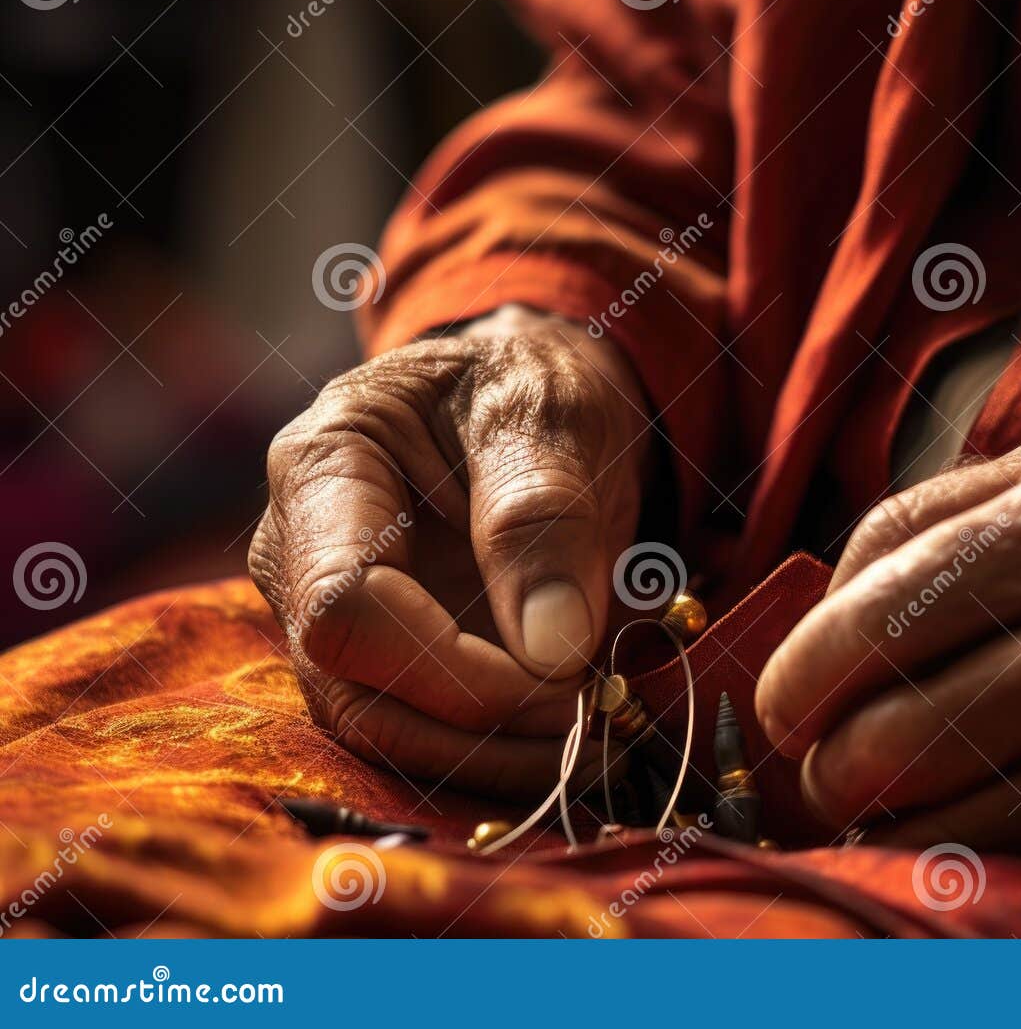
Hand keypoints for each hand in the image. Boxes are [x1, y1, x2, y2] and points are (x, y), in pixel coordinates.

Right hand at [249, 306, 649, 796]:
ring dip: (491, 761)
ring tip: (599, 747)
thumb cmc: (529, 384)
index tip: (563, 674)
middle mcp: (298, 550)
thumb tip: (550, 651)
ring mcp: (324, 615)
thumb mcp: (550, 413)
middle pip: (351, 690)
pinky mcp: (374, 657)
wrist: (528, 394)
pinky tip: (571, 744)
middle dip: (480, 732)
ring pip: (380, 730)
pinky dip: (494, 753)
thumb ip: (542, 515)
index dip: (452, 668)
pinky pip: (417, 731)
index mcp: (321, 465)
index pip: (344, 606)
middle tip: (597, 731)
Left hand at [756, 406, 1020, 881]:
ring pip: (961, 811)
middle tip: (821, 761)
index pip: (878, 604)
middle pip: (897, 730)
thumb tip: (846, 576)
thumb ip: (970, 498)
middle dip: (826, 763)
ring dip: (897, 814)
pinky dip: (1002, 838)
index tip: (784, 695)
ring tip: (888, 792)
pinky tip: (1001, 806)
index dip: (799, 665)